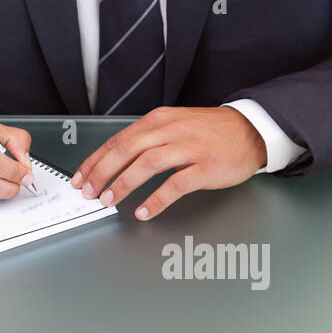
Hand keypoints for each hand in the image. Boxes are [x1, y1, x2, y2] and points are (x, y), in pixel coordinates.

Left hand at [70, 105, 266, 221]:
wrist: (250, 130)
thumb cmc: (210, 132)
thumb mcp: (174, 125)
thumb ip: (147, 139)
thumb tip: (115, 159)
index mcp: (158, 121)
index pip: (118, 140)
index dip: (96, 160)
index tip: (81, 177)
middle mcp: (170, 131)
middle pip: (127, 149)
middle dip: (102, 171)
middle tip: (89, 191)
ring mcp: (189, 148)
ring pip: (147, 164)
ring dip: (124, 183)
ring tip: (109, 200)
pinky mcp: (205, 167)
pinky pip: (176, 184)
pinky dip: (156, 199)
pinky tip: (144, 211)